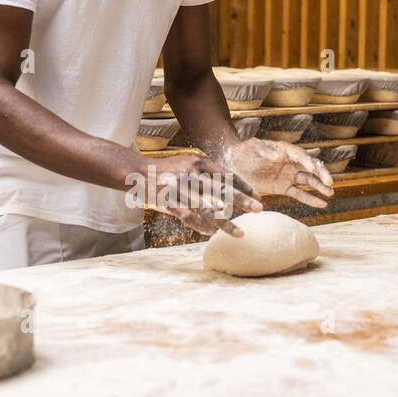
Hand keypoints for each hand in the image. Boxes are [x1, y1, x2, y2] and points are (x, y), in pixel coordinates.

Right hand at [143, 154, 261, 237]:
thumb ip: (207, 173)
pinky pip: (188, 217)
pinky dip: (201, 226)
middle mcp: (192, 173)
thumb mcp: (189, 164)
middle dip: (242, 200)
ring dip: (226, 223)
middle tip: (259, 209)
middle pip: (221, 189)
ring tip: (240, 234)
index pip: (227, 174)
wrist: (138, 172)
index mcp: (199, 162)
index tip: (258, 196)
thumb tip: (231, 186)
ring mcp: (180, 188)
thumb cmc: (168, 171)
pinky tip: (212, 234)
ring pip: (207, 208)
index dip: (244, 185)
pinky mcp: (168, 201)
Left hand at [225, 138, 333, 208]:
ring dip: (320, 186)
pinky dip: (310, 199)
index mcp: (285, 150)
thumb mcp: (254, 148)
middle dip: (321, 175)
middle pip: (310, 167)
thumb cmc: (244, 151)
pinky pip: (299, 194)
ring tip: (330, 193)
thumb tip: (281, 155)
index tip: (314, 169)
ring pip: (308, 181)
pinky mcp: (283, 187)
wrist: (233, 163)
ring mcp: (288, 175)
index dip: (308, 162)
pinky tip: (321, 204)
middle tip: (329, 183)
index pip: (301, 155)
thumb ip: (266, 151)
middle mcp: (290, 162)